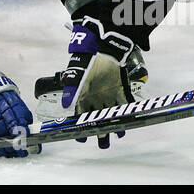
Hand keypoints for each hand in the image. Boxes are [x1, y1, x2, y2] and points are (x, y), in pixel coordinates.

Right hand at [58, 24, 135, 147]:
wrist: (103, 48)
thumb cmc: (87, 62)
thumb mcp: (77, 77)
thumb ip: (71, 91)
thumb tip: (65, 106)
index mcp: (83, 96)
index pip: (80, 116)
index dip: (82, 127)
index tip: (82, 138)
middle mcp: (95, 98)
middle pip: (97, 118)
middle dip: (100, 132)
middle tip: (103, 145)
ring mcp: (108, 95)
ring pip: (111, 114)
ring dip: (114, 124)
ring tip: (118, 134)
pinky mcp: (120, 90)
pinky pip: (123, 104)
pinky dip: (126, 112)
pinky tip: (128, 122)